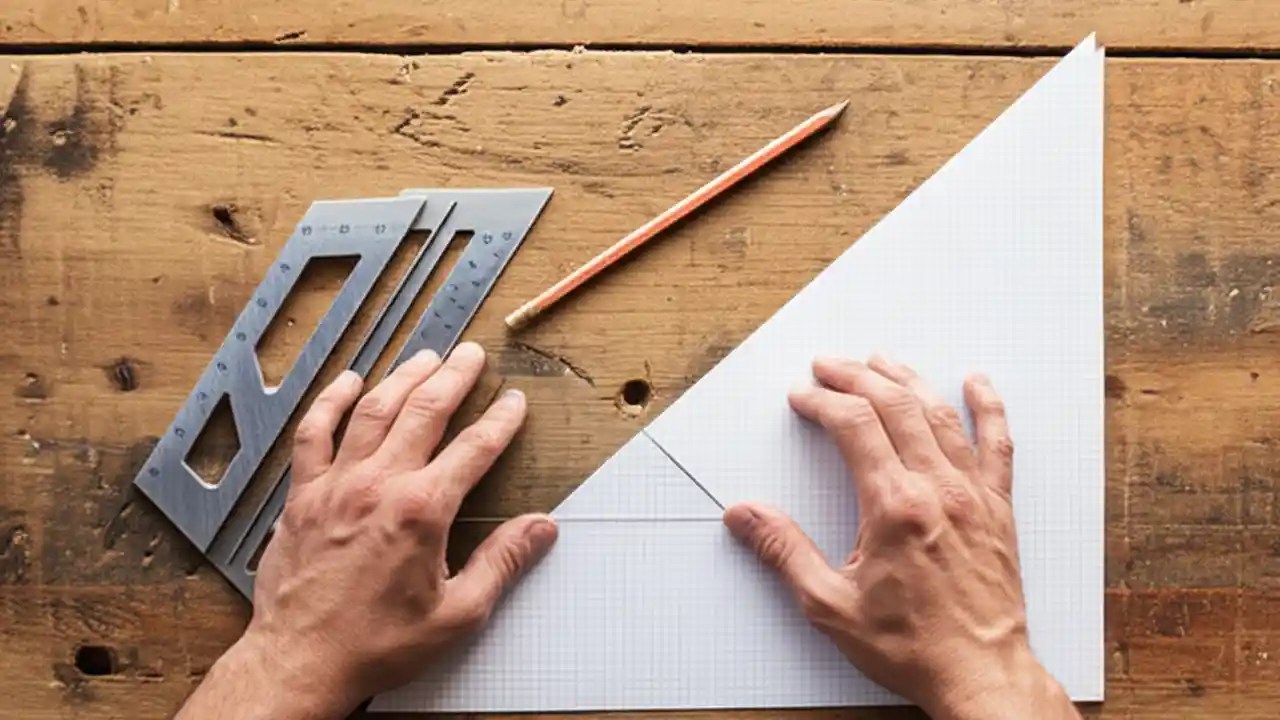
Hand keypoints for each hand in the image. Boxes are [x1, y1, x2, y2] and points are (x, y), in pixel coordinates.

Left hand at [177, 342, 557, 719]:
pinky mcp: (303, 496)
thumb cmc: (375, 645)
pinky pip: (314, 433)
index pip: (474, 448)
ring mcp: (336, 485)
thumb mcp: (457, 615)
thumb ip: (502, 563)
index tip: (513, 403)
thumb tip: (540, 529)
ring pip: (373, 410)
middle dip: (454, 377)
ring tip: (426, 357)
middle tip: (471, 355)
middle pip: (424, 411)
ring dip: (403, 377)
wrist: (301, 662)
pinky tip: (347, 383)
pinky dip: (330, 402)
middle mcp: (378, 486)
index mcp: (421, 512)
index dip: (500, 420)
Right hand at [723, 355, 1077, 719]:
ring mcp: (972, 495)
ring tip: (882, 361)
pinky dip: (988, 408)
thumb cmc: (910, 646)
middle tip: (829, 366)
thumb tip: (744, 516)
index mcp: (894, 506)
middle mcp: (936, 489)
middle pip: (895, 407)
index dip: (823, 403)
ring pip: (940, 416)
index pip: (854, 427)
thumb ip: (784, 552)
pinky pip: (998, 445)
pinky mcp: (997, 509)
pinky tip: (978, 385)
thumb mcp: (829, 604)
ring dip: (907, 381)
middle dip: (856, 378)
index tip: (803, 397)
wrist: (980, 674)